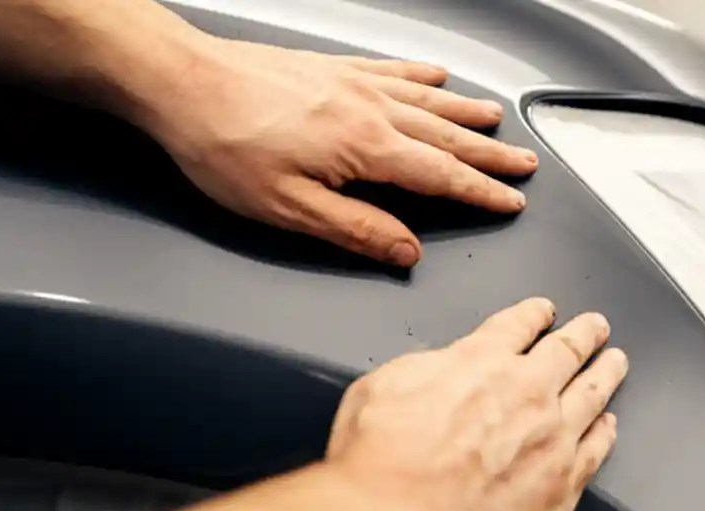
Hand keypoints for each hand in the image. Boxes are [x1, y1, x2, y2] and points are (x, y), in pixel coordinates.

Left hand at [138, 37, 537, 266]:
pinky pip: (392, 69)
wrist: (180, 83)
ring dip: (466, 115)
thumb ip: (356, 230)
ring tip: (495, 121)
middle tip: (523, 163)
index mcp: (367, 149)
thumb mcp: (289, 209)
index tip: (511, 200)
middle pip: (447, 137)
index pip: (443, 177)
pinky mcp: (331, 67)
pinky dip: (421, 75)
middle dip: (490, 154)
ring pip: (428, 101)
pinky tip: (436, 76)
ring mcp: (353, 83)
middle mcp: (370, 109)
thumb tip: (405, 249)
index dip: (482, 192)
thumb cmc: (224, 145)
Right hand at [324, 298, 627, 510]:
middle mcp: (525, 392)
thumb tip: (440, 368)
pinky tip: (608, 426)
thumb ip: (423, 370)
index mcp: (479, 361)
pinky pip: (596, 449)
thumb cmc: (379, 465)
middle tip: (595, 327)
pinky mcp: (563, 484)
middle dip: (584, 334)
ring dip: (606, 373)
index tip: (545, 311)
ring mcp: (552, 438)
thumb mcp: (380, 388)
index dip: (535, 314)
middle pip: (567, 351)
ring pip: (592, 393)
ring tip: (615, 362)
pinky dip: (606, 431)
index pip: (517, 326)